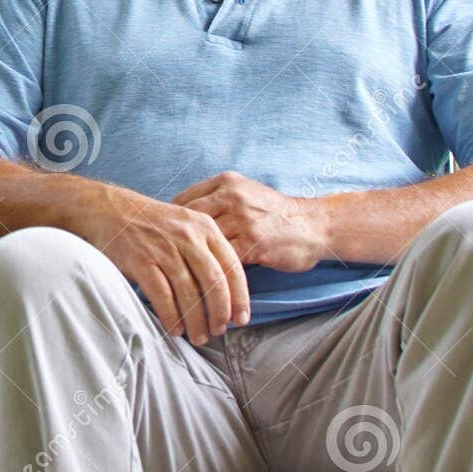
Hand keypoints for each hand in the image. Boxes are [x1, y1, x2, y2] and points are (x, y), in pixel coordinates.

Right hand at [68, 190, 249, 345]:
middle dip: (220, 313)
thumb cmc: (152, 223)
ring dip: (196, 321)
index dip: (240, 297)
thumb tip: (226, 291)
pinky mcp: (141, 261)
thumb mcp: (187, 224)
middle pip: (214, 282)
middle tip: (220, 331)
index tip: (242, 319)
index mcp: (205, 227)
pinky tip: (175, 328)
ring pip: (189, 293)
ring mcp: (164, 249)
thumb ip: (207, 250)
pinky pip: (163, 297)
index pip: (232, 266)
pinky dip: (172, 317)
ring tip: (199, 337)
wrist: (110, 209)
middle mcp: (188, 236)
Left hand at [170, 172, 327, 273]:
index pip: (182, 200)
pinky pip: (221, 262)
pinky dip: (209, 277)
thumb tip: (181, 219)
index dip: (168, 223)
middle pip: (186, 221)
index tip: (158, 240)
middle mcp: (232, 196)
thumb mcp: (246, 194)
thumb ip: (217, 202)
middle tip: (158, 263)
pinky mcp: (253, 243)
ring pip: (202, 244)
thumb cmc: (276, 214)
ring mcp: (242, 219)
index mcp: (227, 183)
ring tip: (173, 281)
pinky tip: (199, 288)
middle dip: (172, 244)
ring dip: (187, 265)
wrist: (314, 226)